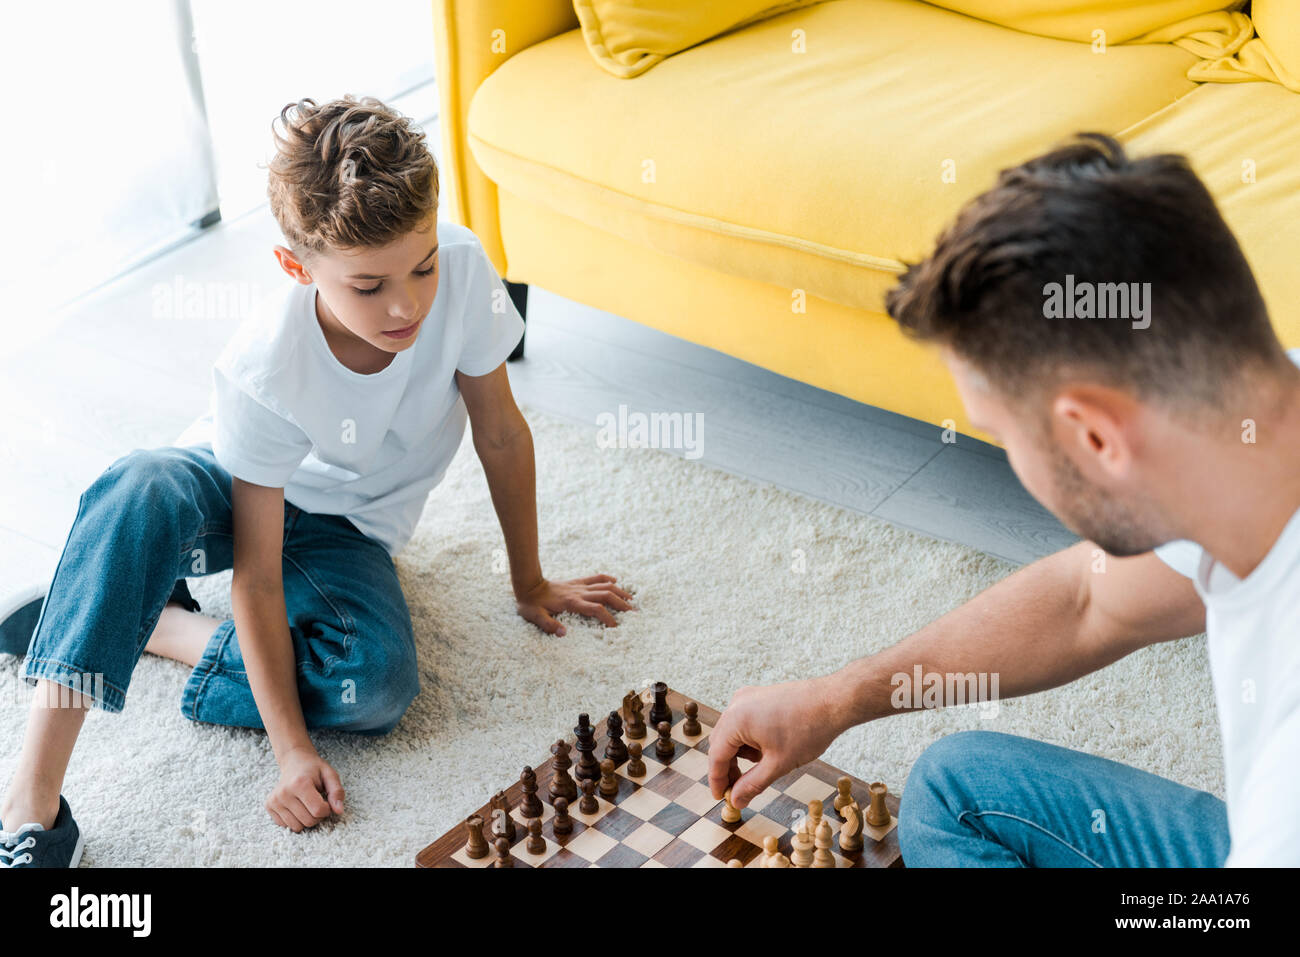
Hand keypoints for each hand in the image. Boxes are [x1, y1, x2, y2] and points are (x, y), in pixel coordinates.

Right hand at [266, 745, 345, 831]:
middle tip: (317, 802)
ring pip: (297, 827)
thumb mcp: (330, 774)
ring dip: (306, 819)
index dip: (327, 809)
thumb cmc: (314, 769)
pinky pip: (286, 826)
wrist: (294, 761)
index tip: (326, 800)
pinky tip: (296, 806)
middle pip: (308, 821)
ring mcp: (274, 801)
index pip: (318, 811)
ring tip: (307, 804)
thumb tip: (339, 811)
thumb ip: (337, 792)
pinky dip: (295, 820)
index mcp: (300, 783)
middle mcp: (284, 793)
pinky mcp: (269, 806)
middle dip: (317, 815)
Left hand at [515, 574, 634, 634]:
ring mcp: (579, 586)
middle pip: (606, 595)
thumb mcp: (535, 617)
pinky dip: (607, 579)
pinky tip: (615, 582)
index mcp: (572, 602)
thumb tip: (564, 634)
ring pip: (604, 586)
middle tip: (633, 614)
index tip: (617, 628)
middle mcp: (579, 593)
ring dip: (619, 592)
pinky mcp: (577, 582)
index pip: (596, 609)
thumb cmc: (531, 604)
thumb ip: (549, 625)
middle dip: (621, 604)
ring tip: (631, 600)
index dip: (608, 618)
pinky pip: (595, 577)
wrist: (527, 585)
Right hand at [707, 677, 846, 808]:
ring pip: (732, 733)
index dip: (717, 780)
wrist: (833, 702)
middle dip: (728, 768)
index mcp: (736, 719)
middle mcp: (736, 704)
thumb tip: (735, 800)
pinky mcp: (758, 697)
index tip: (721, 797)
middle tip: (739, 790)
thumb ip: (752, 784)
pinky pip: (743, 722)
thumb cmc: (808, 729)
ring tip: (761, 767)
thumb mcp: (778, 764)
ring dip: (740, 754)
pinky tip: (766, 750)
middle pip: (720, 743)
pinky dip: (748, 740)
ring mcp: (747, 698)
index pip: (716, 755)